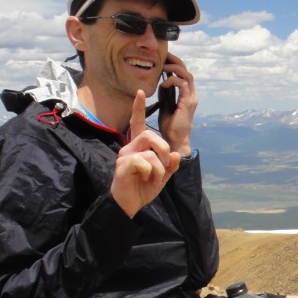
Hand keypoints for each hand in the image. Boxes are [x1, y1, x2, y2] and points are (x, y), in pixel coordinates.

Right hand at [110, 90, 181, 217]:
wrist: (129, 205)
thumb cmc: (142, 189)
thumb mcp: (162, 177)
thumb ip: (170, 165)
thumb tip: (175, 153)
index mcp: (138, 148)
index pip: (137, 123)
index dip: (138, 108)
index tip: (140, 92)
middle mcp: (129, 148)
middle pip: (149, 134)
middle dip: (163, 148)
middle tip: (165, 163)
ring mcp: (124, 156)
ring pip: (149, 151)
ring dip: (159, 167)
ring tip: (154, 178)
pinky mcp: (122, 166)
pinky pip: (143, 162)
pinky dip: (150, 172)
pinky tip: (144, 180)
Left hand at [158, 53, 198, 155]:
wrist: (175, 140)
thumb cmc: (170, 126)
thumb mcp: (165, 105)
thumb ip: (165, 94)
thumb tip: (161, 83)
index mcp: (187, 95)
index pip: (183, 74)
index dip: (174, 64)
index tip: (162, 59)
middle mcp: (191, 95)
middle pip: (186, 71)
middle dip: (175, 61)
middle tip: (163, 56)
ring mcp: (191, 98)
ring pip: (187, 75)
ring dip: (174, 68)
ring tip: (163, 66)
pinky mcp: (187, 102)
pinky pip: (182, 84)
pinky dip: (172, 80)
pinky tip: (163, 84)